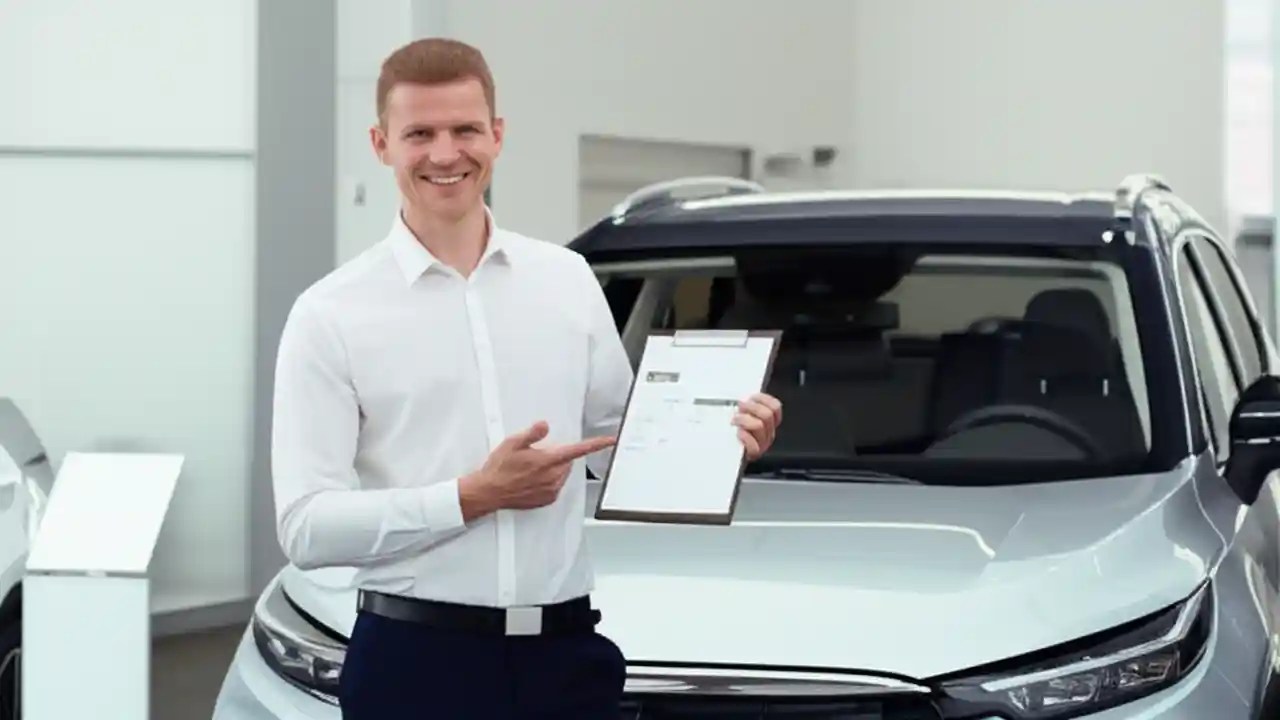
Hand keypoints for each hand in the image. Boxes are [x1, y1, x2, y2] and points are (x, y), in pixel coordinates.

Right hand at [460, 421, 615, 518]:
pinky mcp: (547, 499)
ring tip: (530, 469)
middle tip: (536, 455)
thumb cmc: (499, 468)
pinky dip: (549, 480)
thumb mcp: (513, 443)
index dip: (597, 444)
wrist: (489, 492)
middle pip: (567, 461)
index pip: (578, 450)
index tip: (610, 440)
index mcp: (547, 460)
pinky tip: (531, 479)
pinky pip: (555, 486)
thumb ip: (532, 433)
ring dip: (553, 468)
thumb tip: (545, 426)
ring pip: (562, 473)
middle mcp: (553, 477)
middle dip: (557, 455)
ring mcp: (551, 490)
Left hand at [733, 392, 782, 460]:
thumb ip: (747, 405)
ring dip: (744, 420)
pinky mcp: (754, 453)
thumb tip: (743, 395)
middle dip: (751, 408)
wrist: (727, 452)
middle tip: (740, 408)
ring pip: (759, 425)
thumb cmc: (733, 432)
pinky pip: (754, 444)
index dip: (763, 399)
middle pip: (767, 414)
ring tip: (735, 420)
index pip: (775, 407)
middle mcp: (769, 432)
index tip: (751, 397)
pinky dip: (744, 436)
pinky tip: (738, 433)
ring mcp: (763, 444)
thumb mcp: (742, 414)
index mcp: (769, 422)